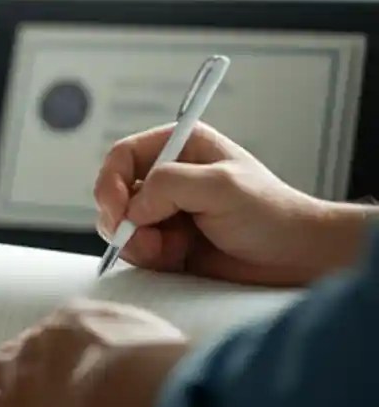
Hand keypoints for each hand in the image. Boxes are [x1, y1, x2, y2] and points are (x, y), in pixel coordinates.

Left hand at [0, 300, 188, 406]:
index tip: (33, 360)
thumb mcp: (165, 346)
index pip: (50, 336)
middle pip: (4, 351)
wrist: (141, 386)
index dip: (38, 353)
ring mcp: (21, 369)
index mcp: (82, 321)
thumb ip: (153, 351)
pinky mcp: (8, 404)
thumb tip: (167, 362)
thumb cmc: (165, 372)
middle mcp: (43, 338)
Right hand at [94, 123, 368, 285]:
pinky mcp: (167, 242)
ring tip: (170, 250)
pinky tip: (176, 258)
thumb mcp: (221, 186)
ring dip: (136, 242)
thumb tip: (132, 208)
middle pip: (114, 193)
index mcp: (181, 147)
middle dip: (122, 219)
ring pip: (120, 225)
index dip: (111, 182)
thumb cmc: (271, 214)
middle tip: (142, 239)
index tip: (117, 211)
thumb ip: (169, 185)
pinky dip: (147, 257)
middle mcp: (169, 177)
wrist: (296, 258)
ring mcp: (166, 212)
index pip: (122, 156)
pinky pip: (135, 249)